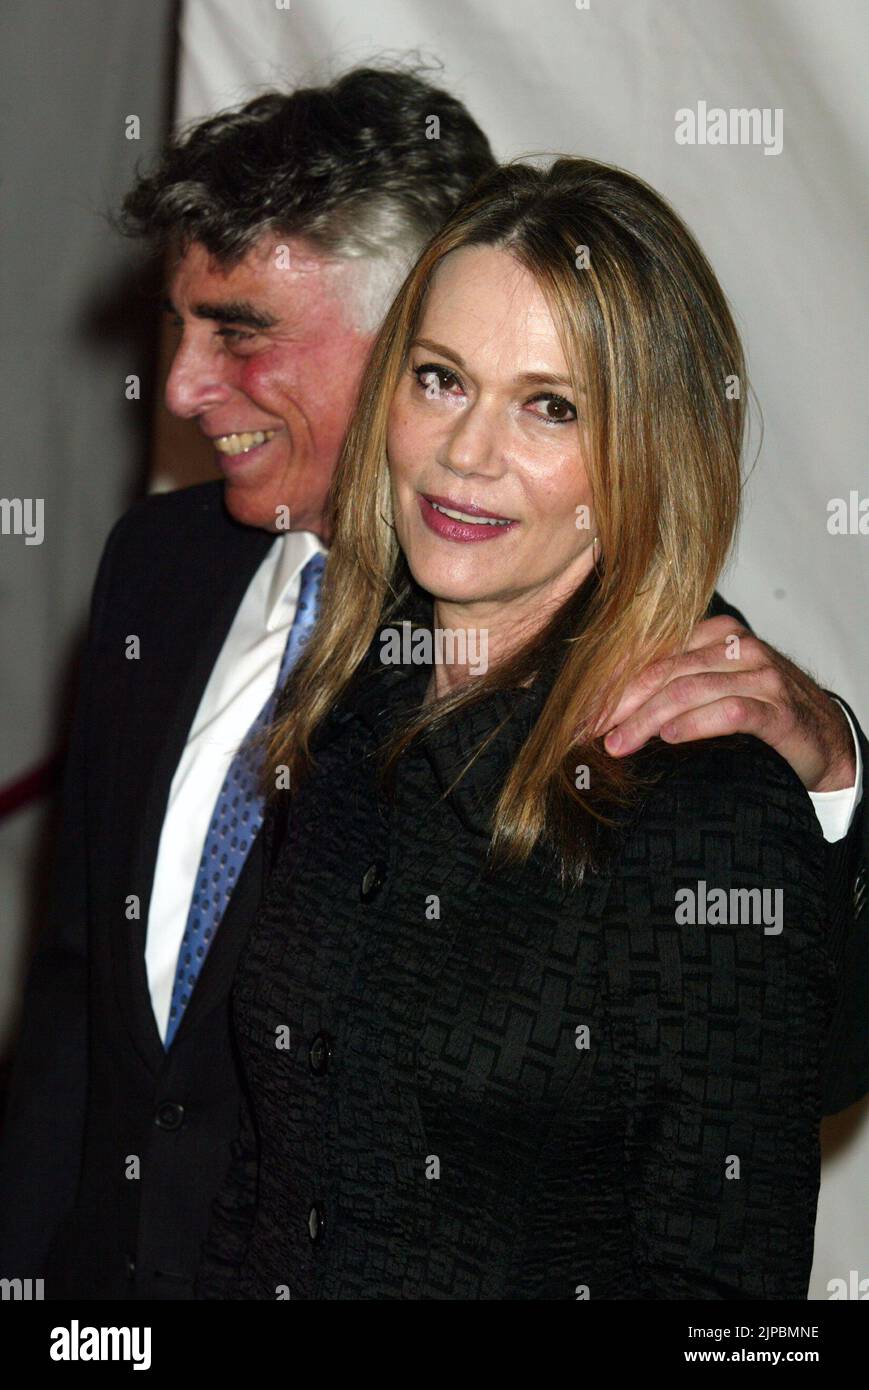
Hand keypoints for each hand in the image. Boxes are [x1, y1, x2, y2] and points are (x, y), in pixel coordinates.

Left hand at [596, 616, 855, 791]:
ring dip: (646, 720)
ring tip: (619, 744)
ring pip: (688, 691)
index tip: (579, 710)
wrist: (824, 735)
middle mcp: (736, 647)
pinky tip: (669, 739)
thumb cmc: (760, 709)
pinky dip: (693, 725)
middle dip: (619, 704)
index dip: (610, 682)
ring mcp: (760, 676)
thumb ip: (671, 683)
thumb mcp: (713, 685)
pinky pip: (728, 711)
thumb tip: (606, 706)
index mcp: (714, 634)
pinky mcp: (778, 709)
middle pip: (663, 671)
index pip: (650, 652)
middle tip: (588, 732)